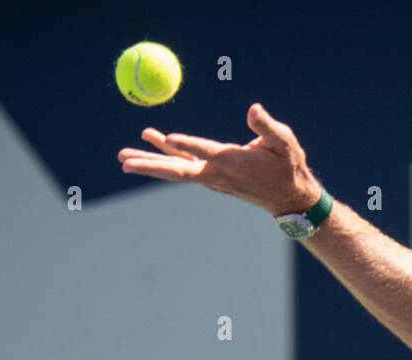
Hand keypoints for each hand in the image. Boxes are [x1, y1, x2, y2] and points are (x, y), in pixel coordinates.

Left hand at [117, 102, 323, 216]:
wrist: (289, 197)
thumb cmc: (288, 166)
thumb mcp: (285, 142)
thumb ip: (266, 126)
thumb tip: (252, 109)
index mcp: (233, 161)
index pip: (205, 151)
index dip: (187, 144)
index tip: (168, 138)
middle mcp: (217, 173)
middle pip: (177, 170)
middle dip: (149, 165)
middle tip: (123, 161)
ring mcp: (212, 178)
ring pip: (176, 169)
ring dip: (149, 161)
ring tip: (122, 155)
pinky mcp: (211, 177)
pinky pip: (184, 166)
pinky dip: (166, 155)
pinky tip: (153, 141)